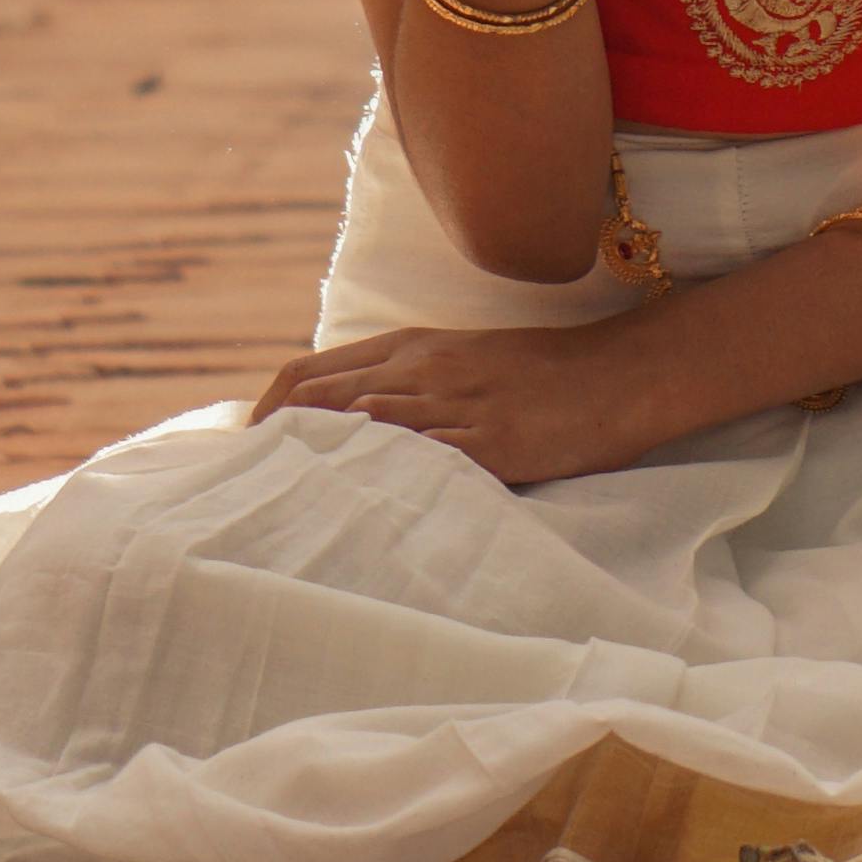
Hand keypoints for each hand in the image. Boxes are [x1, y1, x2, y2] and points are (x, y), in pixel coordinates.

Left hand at [249, 315, 657, 490]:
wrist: (619, 375)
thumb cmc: (543, 375)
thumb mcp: (462, 362)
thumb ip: (408, 382)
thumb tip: (351, 420)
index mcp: (408, 347)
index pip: (307, 374)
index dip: (262, 415)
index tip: (242, 454)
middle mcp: (419, 371)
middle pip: (315, 402)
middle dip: (268, 446)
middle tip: (241, 491)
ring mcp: (452, 407)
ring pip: (355, 428)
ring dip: (310, 466)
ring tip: (278, 509)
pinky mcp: (488, 446)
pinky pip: (418, 463)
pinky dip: (376, 484)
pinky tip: (352, 513)